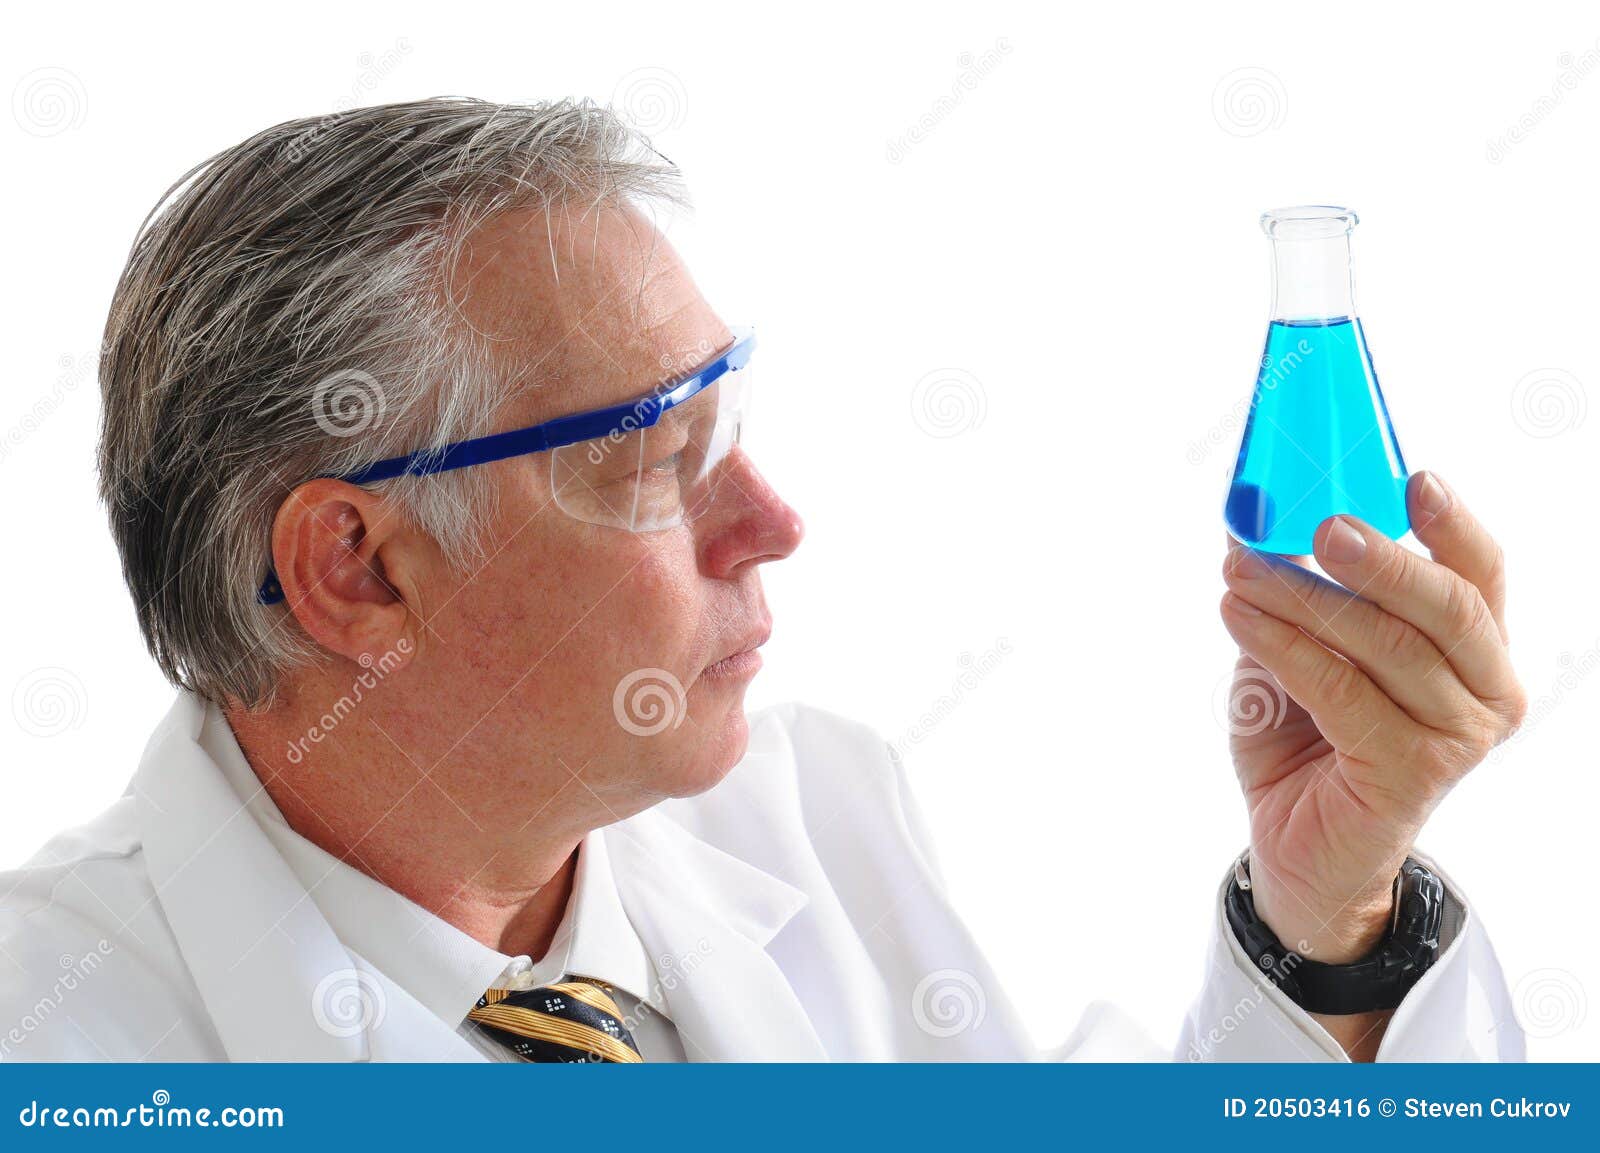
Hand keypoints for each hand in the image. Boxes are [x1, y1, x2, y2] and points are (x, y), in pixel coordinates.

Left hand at [1219, 472, 1525, 975]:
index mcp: (1476, 649)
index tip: (1414, 479)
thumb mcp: (1299, 646)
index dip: (1452, 525)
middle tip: (1318, 523)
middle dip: (1379, 557)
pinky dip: (1282, 644)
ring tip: (1238, 568)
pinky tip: (1237, 615)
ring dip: (1301, 597)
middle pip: (1445, 605)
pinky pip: (1340, 689)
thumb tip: (1251, 513)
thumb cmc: (1305, 737)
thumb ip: (1292, 586)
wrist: (1297, 847)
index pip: (1482, 573)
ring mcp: (1458, 738)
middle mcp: (1487, 692)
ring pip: (1385, 644)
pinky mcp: (1413, 774)